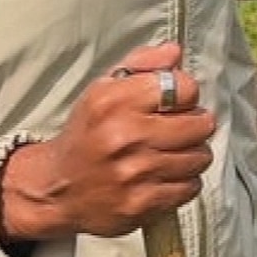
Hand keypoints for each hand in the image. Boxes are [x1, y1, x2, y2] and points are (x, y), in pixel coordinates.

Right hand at [0, 43, 215, 243]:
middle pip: (200, 124)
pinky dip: (184, 182)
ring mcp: (135, 173)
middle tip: (178, 130)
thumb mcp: (104, 90)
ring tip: (171, 154)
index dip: (186, 93)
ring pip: (200, 157)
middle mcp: (125, 136)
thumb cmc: (88, 133)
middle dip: (194, 124)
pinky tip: (165, 176)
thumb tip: (175, 52)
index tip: (175, 102)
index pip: (183, 87)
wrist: (56, 188)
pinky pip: (191, 187)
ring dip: (191, 155)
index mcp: (114, 101)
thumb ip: (142, 64)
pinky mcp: (142, 204)